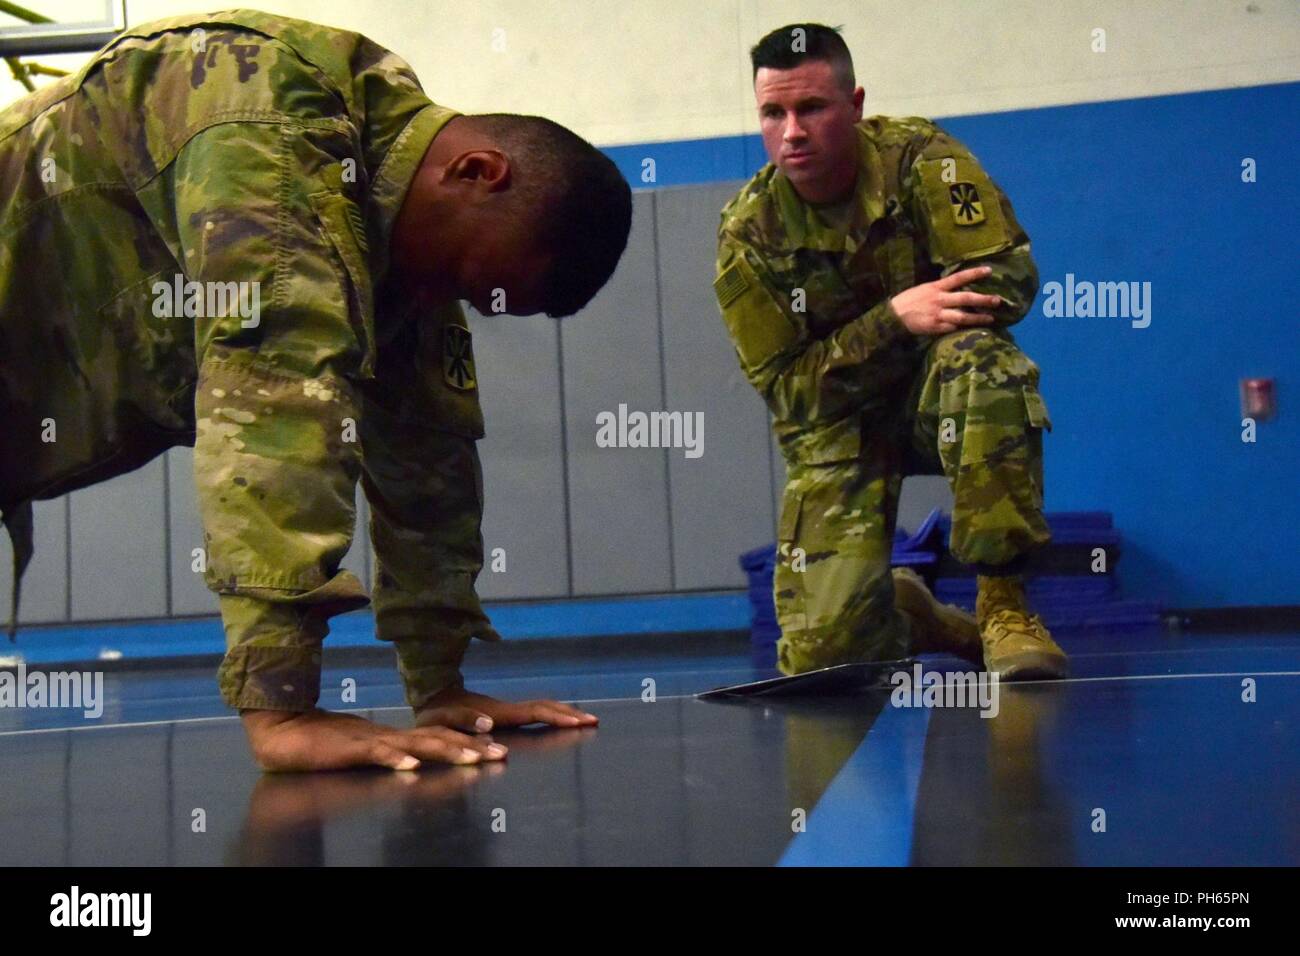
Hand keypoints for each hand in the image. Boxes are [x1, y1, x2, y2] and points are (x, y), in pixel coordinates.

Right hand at [241, 707, 507, 771]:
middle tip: (501, 753)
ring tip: (472, 758)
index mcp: (394, 738)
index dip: (468, 741)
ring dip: (445, 750)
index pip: (438, 737)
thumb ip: (388, 754)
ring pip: (415, 744)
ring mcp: (370, 741)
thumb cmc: (322, 743)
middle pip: (437, 739)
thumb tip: (415, 762)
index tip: (496, 747)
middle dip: (472, 746)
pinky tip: (412, 766)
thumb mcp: (364, 751)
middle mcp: (389, 737)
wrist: (282, 729)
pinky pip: (375, 754)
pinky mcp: (349, 749)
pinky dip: (395, 759)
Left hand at [415, 687, 598, 731]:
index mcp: (498, 712)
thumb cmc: (436, 712)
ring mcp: (507, 711)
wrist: (431, 695)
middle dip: (569, 714)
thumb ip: (464, 720)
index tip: (577, 722)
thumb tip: (489, 724)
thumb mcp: (443, 718)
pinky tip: (561, 720)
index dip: (555, 716)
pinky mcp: (505, 714)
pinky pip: (534, 713)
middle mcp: (507, 710)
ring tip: (586, 720)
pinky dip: (551, 715)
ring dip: (564, 713)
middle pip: (545, 707)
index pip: (534, 713)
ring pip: (542, 708)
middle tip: (594, 720)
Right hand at [890, 265, 1002, 334]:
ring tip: (991, 318)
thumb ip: (941, 289)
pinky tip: (972, 329)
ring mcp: (938, 314)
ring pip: (962, 316)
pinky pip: (952, 328)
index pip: (958, 277)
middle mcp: (939, 299)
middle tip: (998, 300)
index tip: (989, 270)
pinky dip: (962, 328)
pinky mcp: (935, 327)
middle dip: (983, 299)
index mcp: (936, 287)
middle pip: (965, 298)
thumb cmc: (909, 301)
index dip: (974, 273)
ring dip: (978, 317)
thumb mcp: (925, 289)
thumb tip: (959, 288)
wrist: (893, 316)